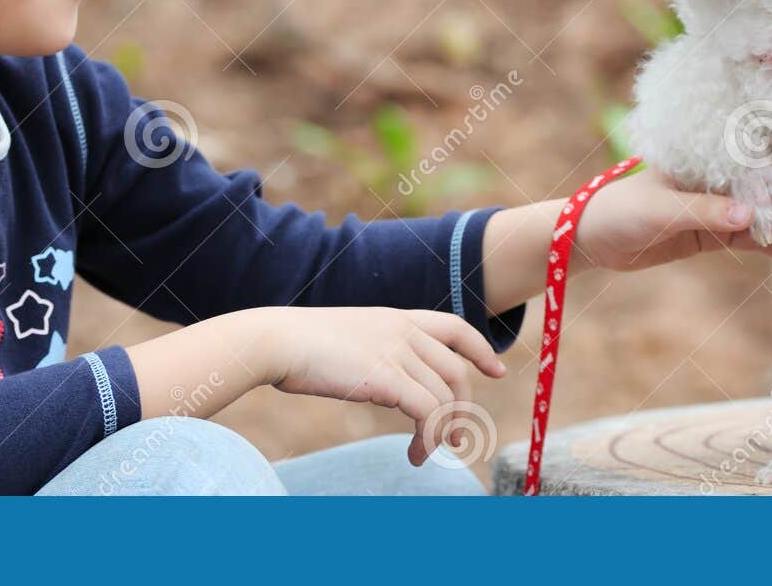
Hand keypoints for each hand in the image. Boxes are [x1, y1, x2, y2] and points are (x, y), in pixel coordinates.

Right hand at [247, 307, 505, 466]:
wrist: (276, 341)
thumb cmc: (300, 346)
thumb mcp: (349, 338)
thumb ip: (376, 352)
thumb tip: (387, 381)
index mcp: (396, 318)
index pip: (453, 326)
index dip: (479, 347)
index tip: (496, 369)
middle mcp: (403, 331)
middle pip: (457, 371)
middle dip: (463, 409)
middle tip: (455, 440)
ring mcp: (396, 351)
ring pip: (445, 397)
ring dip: (442, 432)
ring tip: (423, 453)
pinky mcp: (386, 377)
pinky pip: (427, 412)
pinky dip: (429, 437)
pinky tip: (415, 453)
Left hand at [574, 166, 771, 271]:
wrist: (593, 240)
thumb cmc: (620, 210)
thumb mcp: (661, 210)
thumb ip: (705, 212)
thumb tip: (752, 217)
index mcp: (705, 154)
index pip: (756, 157)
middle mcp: (719, 175)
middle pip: (771, 185)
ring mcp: (721, 203)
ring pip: (769, 213)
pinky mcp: (718, 232)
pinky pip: (756, 238)